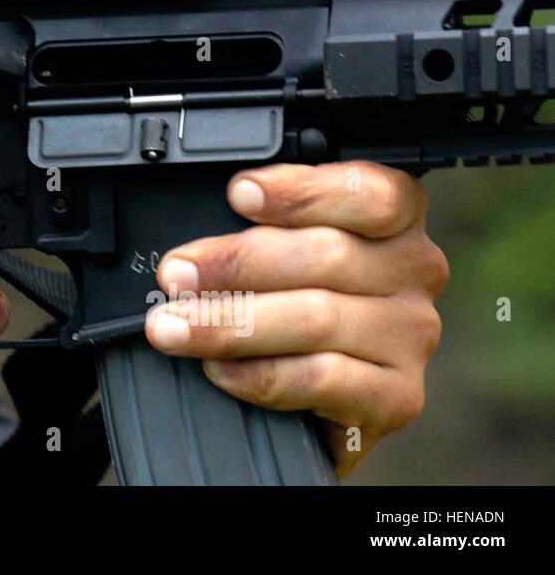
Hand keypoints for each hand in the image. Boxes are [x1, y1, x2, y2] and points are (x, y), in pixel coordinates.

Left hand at [144, 161, 447, 475]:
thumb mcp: (278, 248)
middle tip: (176, 276)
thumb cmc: (287, 299)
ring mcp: (410, 335)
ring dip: (229, 324)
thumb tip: (196, 242)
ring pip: (316, 319)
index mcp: (394, 218)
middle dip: (235, 264)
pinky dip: (258, 374)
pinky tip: (220, 370)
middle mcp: (414, 270)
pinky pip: (320, 379)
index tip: (239, 194)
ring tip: (173, 327)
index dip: (301, 191)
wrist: (309, 393)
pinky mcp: (397, 396)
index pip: (369, 193)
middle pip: (327, 256)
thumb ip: (257, 227)